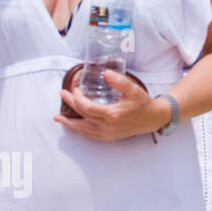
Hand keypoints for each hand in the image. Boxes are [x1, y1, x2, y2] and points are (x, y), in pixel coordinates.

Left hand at [55, 70, 169, 140]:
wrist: (154, 119)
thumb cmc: (144, 103)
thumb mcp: (134, 90)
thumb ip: (120, 81)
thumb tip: (106, 73)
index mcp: (112, 114)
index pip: (86, 107)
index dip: (77, 98)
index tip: (75, 88)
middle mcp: (107, 126)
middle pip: (82, 117)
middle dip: (70, 105)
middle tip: (63, 95)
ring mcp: (107, 133)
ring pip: (83, 129)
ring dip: (69, 123)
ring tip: (58, 118)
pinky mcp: (109, 137)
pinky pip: (90, 135)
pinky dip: (80, 130)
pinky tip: (75, 126)